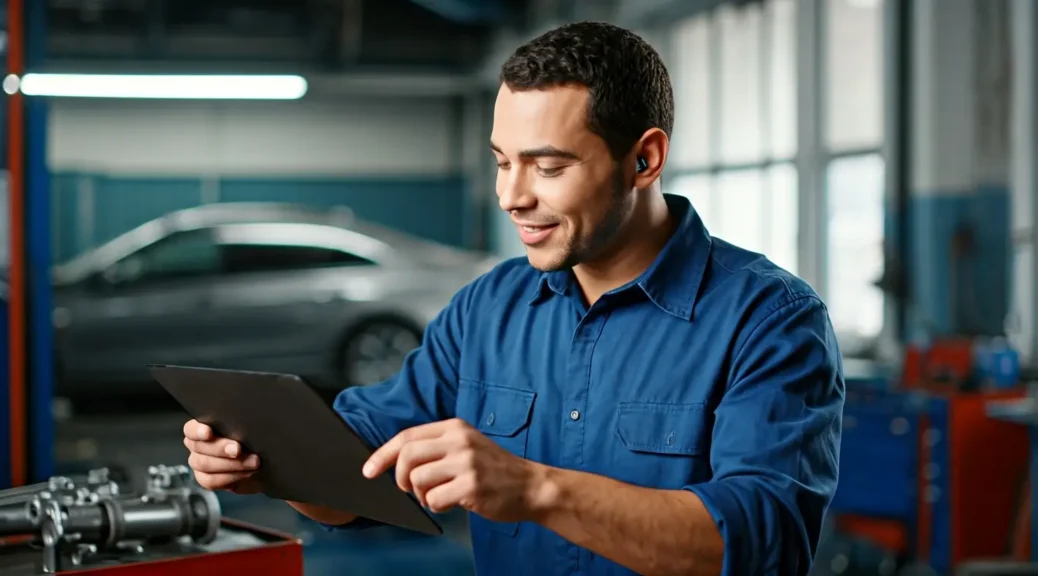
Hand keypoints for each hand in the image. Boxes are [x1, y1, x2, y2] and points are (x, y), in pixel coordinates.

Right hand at [183, 419, 261, 493]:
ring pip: (204, 465)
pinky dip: (230, 477)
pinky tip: (246, 473)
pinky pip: (211, 481)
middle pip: (199, 447)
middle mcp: (197, 445)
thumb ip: (240, 425)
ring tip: (252, 462)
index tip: (208, 432)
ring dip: (230, 464)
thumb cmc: (252, 439)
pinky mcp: (206, 479)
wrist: (259, 461)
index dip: (197, 431)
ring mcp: (199, 463)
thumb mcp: (248, 429)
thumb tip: (245, 423)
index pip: (191, 428)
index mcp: (202, 428)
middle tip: (238, 449)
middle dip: (220, 448)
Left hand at [362, 418, 544, 522]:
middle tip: (408, 489)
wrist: (531, 486)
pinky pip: (434, 500)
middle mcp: (460, 440)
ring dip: (422, 496)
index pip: (407, 436)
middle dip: (399, 478)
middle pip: (407, 456)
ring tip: (439, 496)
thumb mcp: (467, 445)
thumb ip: (437, 447)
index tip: (368, 470)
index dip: (382, 454)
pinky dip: (437, 507)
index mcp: (455, 427)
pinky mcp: (471, 487)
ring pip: (417, 481)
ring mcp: (467, 463)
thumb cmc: (494, 470)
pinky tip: (452, 504)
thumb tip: (395, 461)